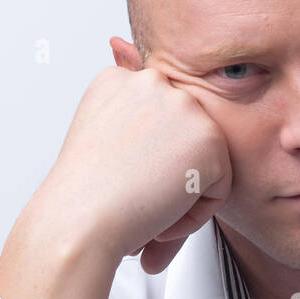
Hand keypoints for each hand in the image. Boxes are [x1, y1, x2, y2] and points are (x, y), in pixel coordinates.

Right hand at [42, 64, 232, 274]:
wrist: (80, 218)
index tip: (127, 181)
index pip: (156, 122)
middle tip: (137, 201)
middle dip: (167, 176)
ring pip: (203, 161)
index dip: (146, 162)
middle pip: (182, 139)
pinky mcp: (210, 138)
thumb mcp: (99, 140)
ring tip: (147, 212)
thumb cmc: (83, 193)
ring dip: (182, 195)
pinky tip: (162, 218)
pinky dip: (196, 214)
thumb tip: (142, 96)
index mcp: (119, 80)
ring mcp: (183, 106)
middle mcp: (152, 82)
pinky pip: (219, 186)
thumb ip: (130, 120)